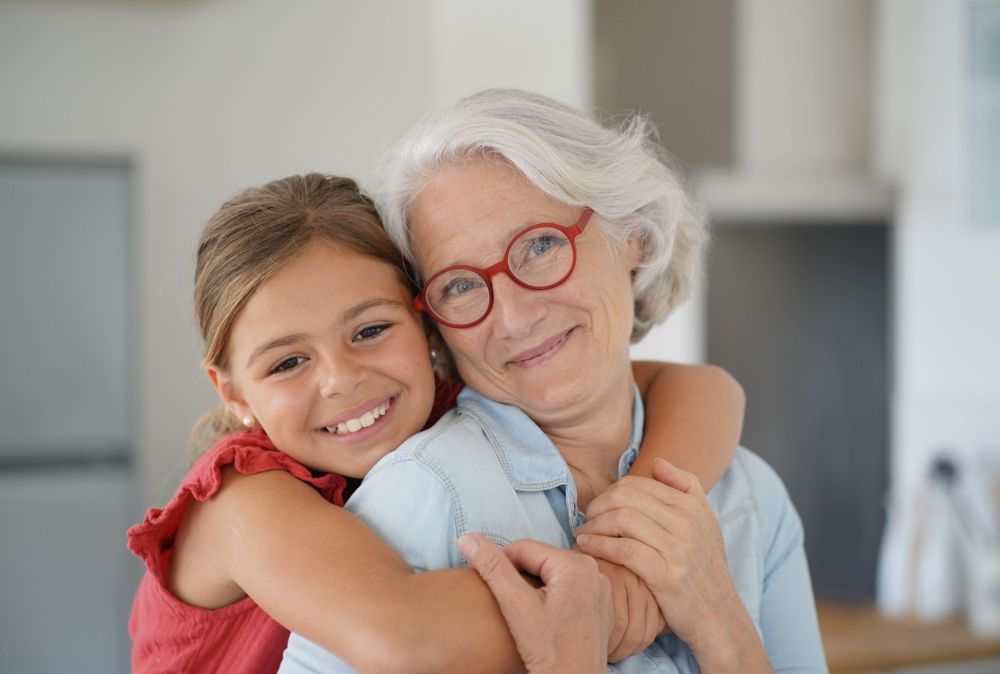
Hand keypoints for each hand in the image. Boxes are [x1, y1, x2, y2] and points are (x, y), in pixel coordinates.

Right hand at [458, 534, 611, 673]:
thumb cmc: (549, 652)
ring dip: (535, 587)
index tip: (494, 590)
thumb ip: (492, 568)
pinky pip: (569, 588)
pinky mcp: (601, 603)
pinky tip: (546, 619)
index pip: (523, 548)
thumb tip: (467, 539)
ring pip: (553, 574)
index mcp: (576, 564)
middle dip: (520, 577)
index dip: (501, 566)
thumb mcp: (516, 606)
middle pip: (540, 560)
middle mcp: (594, 570)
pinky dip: (553, 597)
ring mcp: (601, 587)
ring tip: (528, 614)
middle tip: (512, 605)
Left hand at [575, 458, 761, 666]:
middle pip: (626, 497)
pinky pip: (623, 549)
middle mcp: (687, 522)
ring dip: (593, 525)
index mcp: (692, 506)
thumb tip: (657, 462)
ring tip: (583, 534)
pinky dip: (598, 545)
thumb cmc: (705, 569)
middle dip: (597, 505)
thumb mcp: (706, 523)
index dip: (610, 492)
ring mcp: (678, 548)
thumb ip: (685, 487)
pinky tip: (586, 547)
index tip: (597, 507)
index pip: (637, 484)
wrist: (719, 617)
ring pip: (622, 519)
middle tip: (586, 519)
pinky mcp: (666, 575)